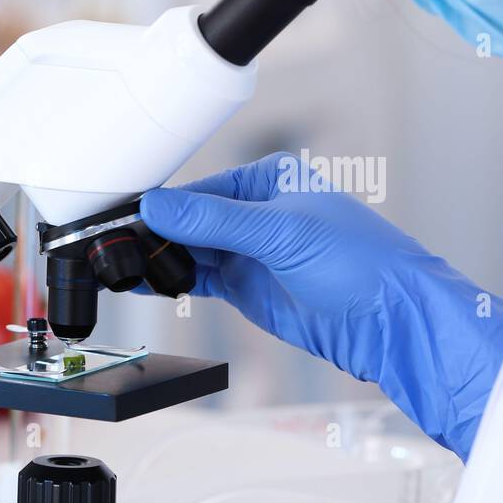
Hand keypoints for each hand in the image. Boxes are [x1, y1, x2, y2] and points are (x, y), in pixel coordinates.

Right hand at [140, 152, 502, 459]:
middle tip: (111, 248)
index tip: (121, 220)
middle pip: (186, 220)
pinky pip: (196, 278)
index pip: (197, 190)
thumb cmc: (360, 263)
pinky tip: (141, 282)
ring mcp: (248, 251)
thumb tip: (156, 205)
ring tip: (116, 267)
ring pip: (187, 251)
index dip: (158, 207)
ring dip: (156, 260)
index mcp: (267, 180)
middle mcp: (254, 212)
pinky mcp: (245, 286)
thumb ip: (214, 219)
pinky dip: (169, 281)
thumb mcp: (281, 232)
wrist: (391, 322)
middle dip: (152, 235)